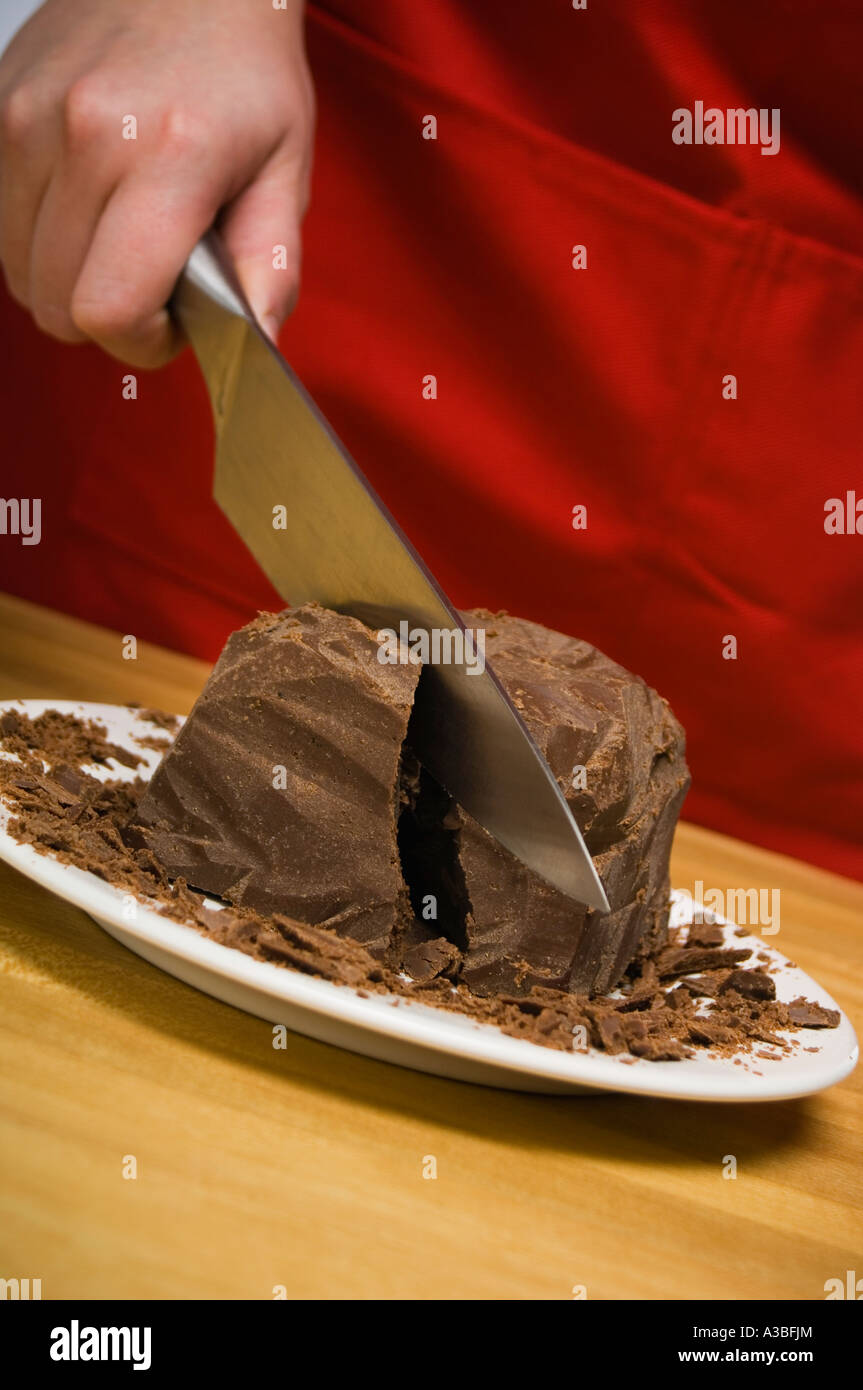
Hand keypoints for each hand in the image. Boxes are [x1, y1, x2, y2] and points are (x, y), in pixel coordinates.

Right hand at [0, 0, 313, 365]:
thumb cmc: (245, 75)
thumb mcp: (287, 170)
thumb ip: (271, 267)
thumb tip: (257, 342)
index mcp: (169, 158)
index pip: (109, 309)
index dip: (141, 343)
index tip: (172, 325)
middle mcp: (86, 133)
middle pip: (57, 305)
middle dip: (110, 319)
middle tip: (155, 282)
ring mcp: (28, 116)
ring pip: (20, 273)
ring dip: (70, 280)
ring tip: (125, 241)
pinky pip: (3, 222)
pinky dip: (42, 238)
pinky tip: (92, 206)